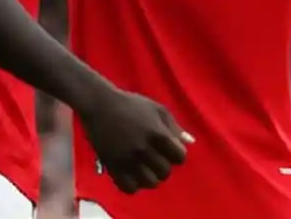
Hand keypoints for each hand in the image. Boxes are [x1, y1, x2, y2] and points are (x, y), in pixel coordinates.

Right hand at [77, 86, 193, 193]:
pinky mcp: (112, 165)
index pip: (179, 157)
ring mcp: (127, 159)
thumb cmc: (131, 104)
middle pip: (165, 172)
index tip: (169, 149)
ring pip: (149, 183)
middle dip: (164, 166)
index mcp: (157, 133)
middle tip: (155, 158)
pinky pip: (129, 188)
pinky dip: (134, 184)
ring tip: (145, 168)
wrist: (99, 103)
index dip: (177, 154)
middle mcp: (143, 148)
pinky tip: (132, 174)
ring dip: (150, 177)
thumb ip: (175, 127)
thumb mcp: (157, 109)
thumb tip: (190, 143)